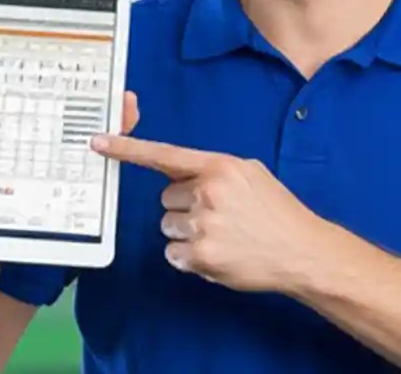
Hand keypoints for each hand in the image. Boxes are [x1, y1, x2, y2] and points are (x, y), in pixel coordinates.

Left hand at [91, 136, 327, 293]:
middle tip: (219, 215)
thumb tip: (183, 172)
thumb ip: (214, 169)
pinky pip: (174, 253)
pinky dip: (190, 256)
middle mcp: (208, 192)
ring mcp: (203, 225)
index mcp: (219, 166)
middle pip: (166, 197)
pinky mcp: (202, 255)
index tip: (98, 143)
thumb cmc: (277, 212)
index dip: (127, 148)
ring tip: (222, 235)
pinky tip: (218, 253)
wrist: (302, 251)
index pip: (163, 155)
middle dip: (185, 206)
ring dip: (186, 232)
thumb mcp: (250, 173)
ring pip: (167, 225)